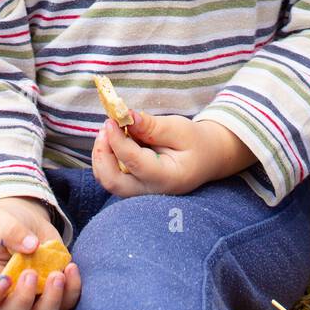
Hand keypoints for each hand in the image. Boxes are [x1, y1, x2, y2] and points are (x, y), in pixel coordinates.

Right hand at [0, 196, 80, 309]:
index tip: (5, 279)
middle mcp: (3, 297)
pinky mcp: (50, 291)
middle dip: (23, 301)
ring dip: (51, 302)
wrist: (22, 219)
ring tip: (59, 274)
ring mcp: (29, 298)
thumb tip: (32, 246)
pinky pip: (64, 303)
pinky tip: (71, 268)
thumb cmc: (1, 222)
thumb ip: (11, 231)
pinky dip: (71, 291)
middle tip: (32, 274)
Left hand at [91, 109, 254, 196]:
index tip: (111, 119)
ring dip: (102, 156)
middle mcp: (151, 191)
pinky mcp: (134, 187)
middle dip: (102, 154)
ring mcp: (141, 193)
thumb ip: (152, 126)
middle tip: (105, 128)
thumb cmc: (195, 142)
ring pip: (109, 181)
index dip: (118, 140)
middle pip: (113, 182)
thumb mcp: (179, 129)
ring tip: (108, 130)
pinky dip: (107, 158)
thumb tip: (126, 116)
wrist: (207, 158)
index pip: (134, 162)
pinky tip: (114, 139)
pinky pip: (112, 177)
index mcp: (167, 178)